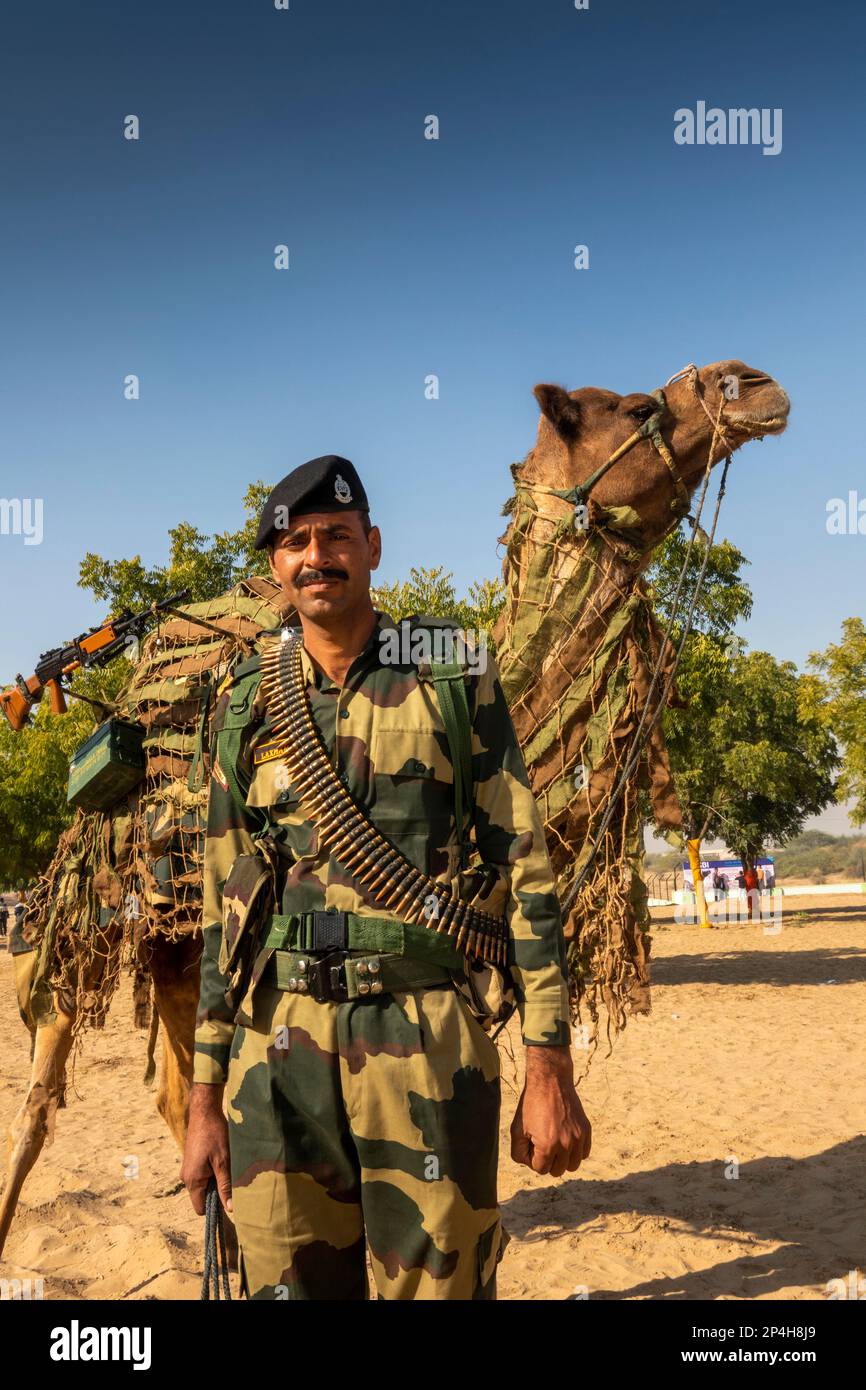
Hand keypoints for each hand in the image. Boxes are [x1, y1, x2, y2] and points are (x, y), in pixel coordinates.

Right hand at [180, 1082, 232, 1214]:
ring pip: (203, 1185)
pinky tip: (221, 1159)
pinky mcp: (191, 1161)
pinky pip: (201, 1175)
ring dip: (216, 1180)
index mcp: (192, 1180)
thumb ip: (225, 1185)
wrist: (204, 1111)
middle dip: (217, 1192)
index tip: (229, 1199)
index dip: (215, 1208)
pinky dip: (212, 1172)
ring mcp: (187, 1168)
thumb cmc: (214, 1135)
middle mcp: (186, 1177)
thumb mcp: (223, 1161)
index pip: (200, 1209)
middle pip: (202, 1197)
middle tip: (230, 1178)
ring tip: (226, 1166)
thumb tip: (230, 1208)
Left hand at [511, 1045, 590, 1176]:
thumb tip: (532, 1163)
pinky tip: (564, 1138)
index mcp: (548, 1146)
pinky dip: (575, 1151)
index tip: (531, 1142)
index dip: (533, 1158)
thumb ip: (519, 1153)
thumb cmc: (531, 1104)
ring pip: (573, 1165)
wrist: (550, 1080)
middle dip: (548, 1160)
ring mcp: (579, 1137)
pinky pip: (584, 1153)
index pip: (541, 1169)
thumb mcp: (516, 1129)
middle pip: (557, 1171)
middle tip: (541, 1141)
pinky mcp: (586, 1129)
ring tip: (554, 1143)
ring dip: (563, 1159)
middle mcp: (566, 1144)